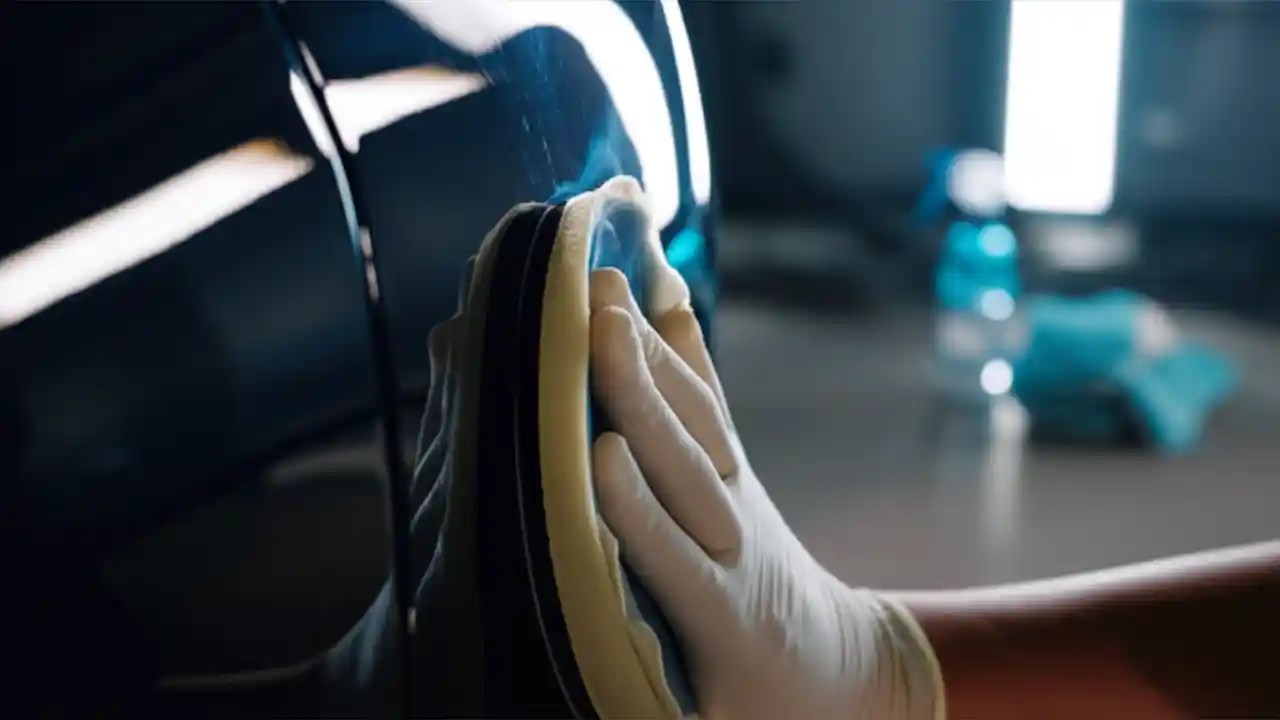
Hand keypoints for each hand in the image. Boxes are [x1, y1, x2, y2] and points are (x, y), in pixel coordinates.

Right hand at [588, 268, 942, 719]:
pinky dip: (687, 351)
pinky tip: (664, 297)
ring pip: (697, 417)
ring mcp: (742, 496)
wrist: (839, 671)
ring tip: (608, 287)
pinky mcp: (741, 472)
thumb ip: (669, 711)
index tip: (602, 455)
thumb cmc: (761, 709)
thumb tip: (603, 692)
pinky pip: (714, 404)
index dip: (638, 508)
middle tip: (599, 321)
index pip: (675, 554)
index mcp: (725, 612)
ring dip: (650, 350)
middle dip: (639, 390)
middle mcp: (736, 539)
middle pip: (685, 461)